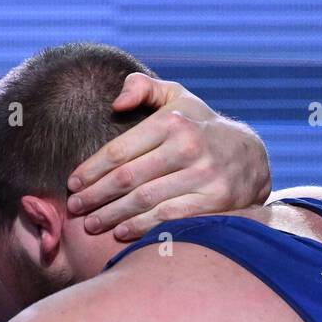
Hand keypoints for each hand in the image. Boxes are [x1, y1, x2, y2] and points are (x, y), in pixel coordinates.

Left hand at [66, 73, 271, 240]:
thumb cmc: (199, 127)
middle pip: (127, 178)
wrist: (249, 157)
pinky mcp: (213, 201)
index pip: (120, 151)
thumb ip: (143, 88)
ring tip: (91, 224)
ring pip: (144, 201)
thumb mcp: (177, 98)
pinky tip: (121, 232)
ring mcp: (202, 176)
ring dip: (112, 215)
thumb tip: (116, 102)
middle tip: (75, 208)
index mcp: (172, 122)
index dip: (91, 170)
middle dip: (95, 195)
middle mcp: (188, 147)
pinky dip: (141, 227)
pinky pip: (168, 217)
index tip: (72, 184)